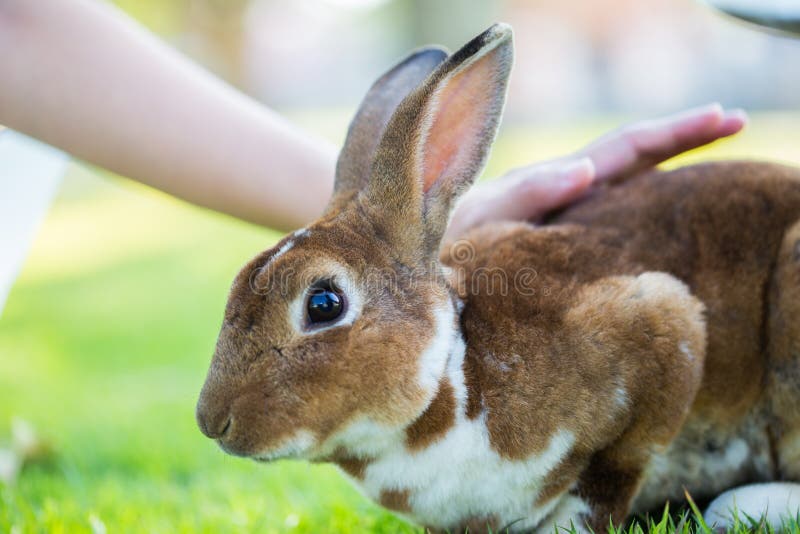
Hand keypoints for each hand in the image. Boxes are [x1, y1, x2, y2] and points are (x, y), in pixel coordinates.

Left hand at [444, 103, 745, 242]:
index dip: (672, 133)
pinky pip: (606, 234)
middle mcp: (560, 198)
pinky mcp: (554, 255)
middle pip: (631, 158)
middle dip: (682, 139)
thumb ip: (526, 194)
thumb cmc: (438, 242)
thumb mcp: (480, 217)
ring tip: (719, 162)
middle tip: (735, 120)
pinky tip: (670, 228)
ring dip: (669, 174)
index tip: (722, 117)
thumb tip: (586, 170)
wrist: (410, 272)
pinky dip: (641, 218)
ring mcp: (560, 225)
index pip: (621, 150)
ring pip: (623, 190)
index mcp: (550, 184)